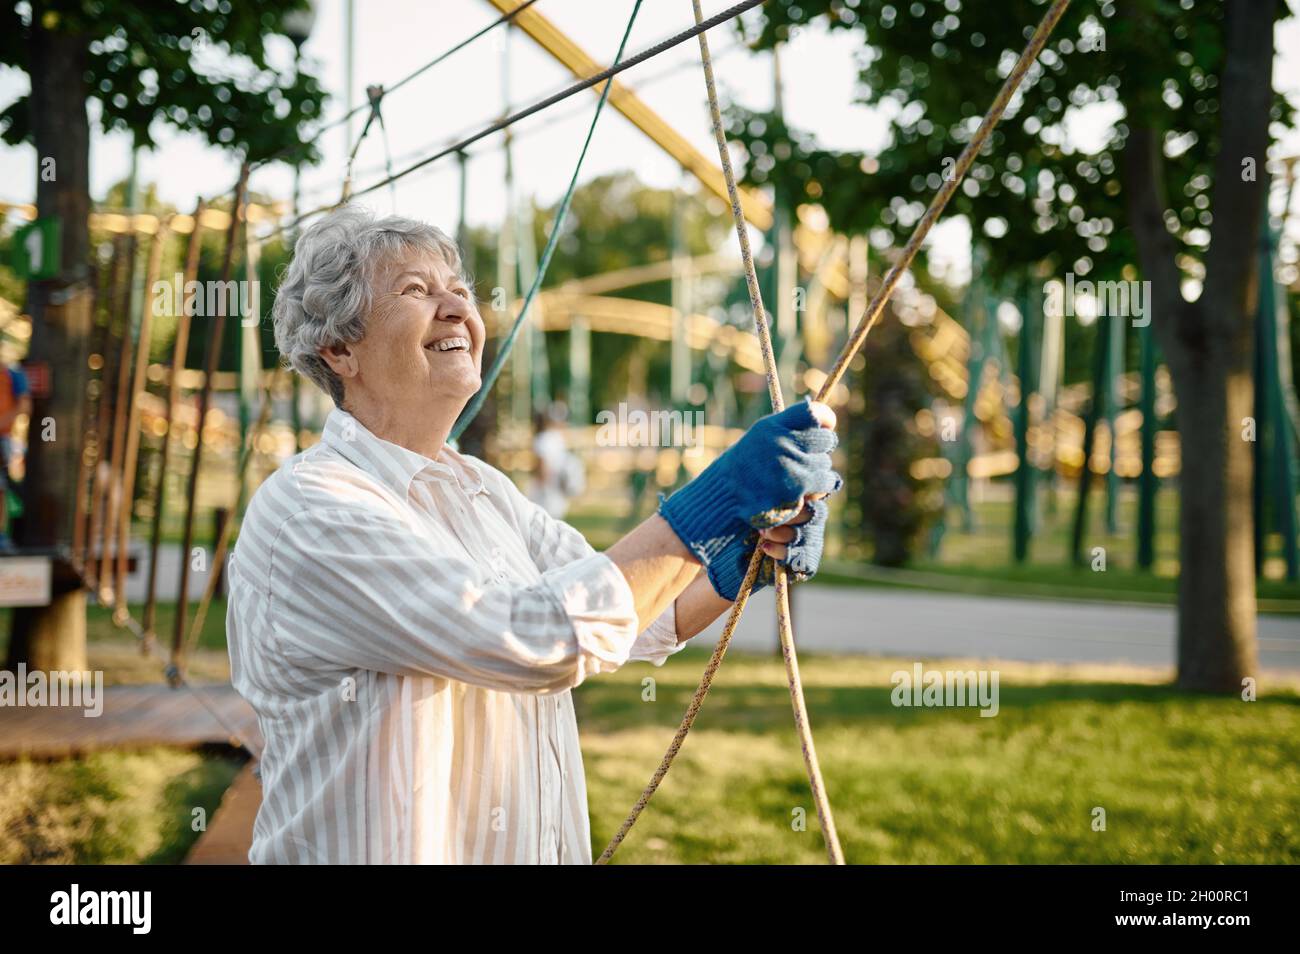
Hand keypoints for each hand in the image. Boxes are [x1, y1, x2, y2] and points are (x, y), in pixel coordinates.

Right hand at [659, 396, 839, 593]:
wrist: (720, 504)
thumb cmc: (736, 475)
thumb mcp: (755, 444)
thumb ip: (783, 434)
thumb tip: (822, 428)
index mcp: (771, 427)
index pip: (813, 413)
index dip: (825, 419)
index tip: (826, 427)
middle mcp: (782, 442)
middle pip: (825, 440)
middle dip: (820, 451)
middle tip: (811, 460)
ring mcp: (791, 465)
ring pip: (826, 465)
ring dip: (819, 474)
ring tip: (804, 480)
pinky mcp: (797, 488)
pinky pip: (825, 484)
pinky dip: (820, 489)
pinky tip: (808, 493)